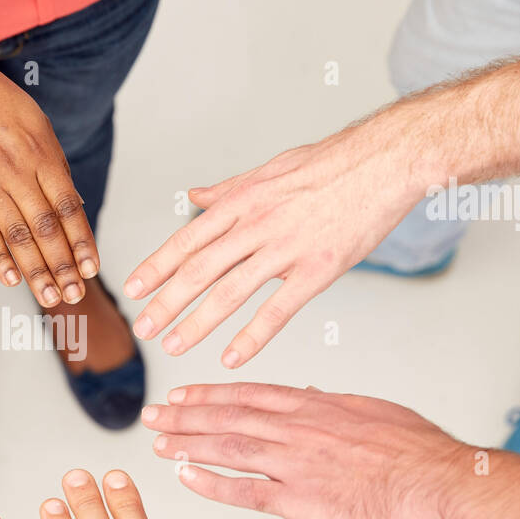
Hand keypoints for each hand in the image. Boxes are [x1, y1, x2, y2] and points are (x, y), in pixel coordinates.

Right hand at [0, 48, 97, 307]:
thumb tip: (74, 207)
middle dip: (63, 266)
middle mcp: (14, 169)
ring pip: (15, 235)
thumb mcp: (34, 122)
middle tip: (74, 296)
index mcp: (40, 151)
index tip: (92, 269)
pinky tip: (11, 279)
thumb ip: (53, 164)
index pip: (67, 206)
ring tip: (50, 298)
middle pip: (45, 227)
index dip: (81, 241)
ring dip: (35, 272)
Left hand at [125, 117, 427, 366]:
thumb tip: (192, 197)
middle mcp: (257, 225)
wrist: (386, 160)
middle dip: (165, 302)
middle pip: (199, 270)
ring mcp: (287, 248)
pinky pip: (277, 310)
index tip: (132, 289)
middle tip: (142, 328)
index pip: (188, 239)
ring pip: (229, 292)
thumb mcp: (269, 170)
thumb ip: (227, 190)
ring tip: (172, 346)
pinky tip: (231, 358)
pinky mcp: (318, 269)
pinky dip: (251, 337)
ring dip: (196, 323)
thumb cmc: (331, 164)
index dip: (157, 266)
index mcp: (242, 201)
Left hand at [144, 382, 473, 518]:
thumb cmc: (419, 451)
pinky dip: (210, 482)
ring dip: (186, 444)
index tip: (182, 394)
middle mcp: (297, 428)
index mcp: (315, 405)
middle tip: (152, 416)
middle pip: (227, 416)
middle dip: (184, 415)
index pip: (248, 394)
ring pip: (226, 447)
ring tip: (157, 444)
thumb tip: (309, 394)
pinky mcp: (300, 500)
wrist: (441, 483)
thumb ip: (333, 404)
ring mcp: (295, 463)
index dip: (209, 394)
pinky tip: (185, 478)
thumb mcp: (372, 410)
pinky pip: (244, 490)